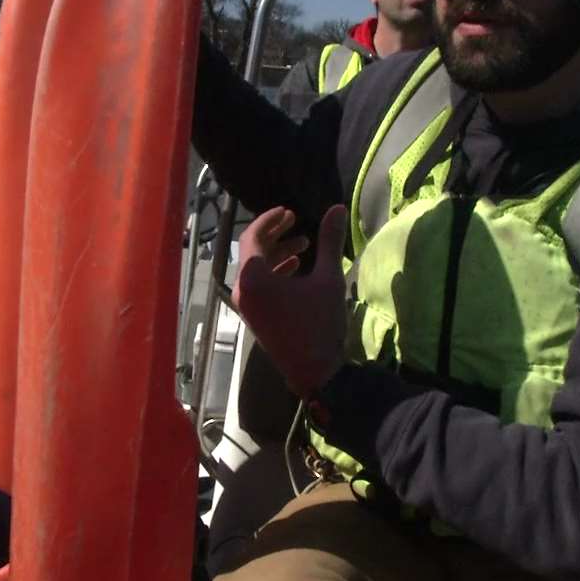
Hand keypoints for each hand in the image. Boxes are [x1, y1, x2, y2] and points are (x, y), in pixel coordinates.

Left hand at [233, 205, 348, 396]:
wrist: (315, 372)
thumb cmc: (320, 324)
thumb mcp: (328, 279)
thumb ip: (329, 241)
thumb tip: (337, 208)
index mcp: (252, 279)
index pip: (252, 236)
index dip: (270, 219)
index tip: (289, 212)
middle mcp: (242, 290)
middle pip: (252, 251)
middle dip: (275, 235)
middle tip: (296, 221)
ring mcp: (246, 305)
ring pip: (256, 269)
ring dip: (278, 253)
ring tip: (305, 243)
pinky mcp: (255, 316)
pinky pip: (258, 285)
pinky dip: (275, 271)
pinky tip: (299, 266)